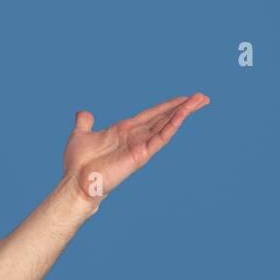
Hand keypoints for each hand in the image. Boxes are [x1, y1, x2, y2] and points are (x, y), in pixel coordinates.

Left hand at [63, 92, 209, 205]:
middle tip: (203, 97)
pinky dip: (171, 126)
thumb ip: (85, 123)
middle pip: (164, 118)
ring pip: (166, 125)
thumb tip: (84, 113)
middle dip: (183, 107)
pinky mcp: (141, 155)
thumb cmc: (77, 163)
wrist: (76, 181)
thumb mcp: (81, 135)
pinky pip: (160, 138)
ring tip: (200, 101)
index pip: (150, 114)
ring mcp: (139, 145)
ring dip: (183, 113)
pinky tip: (182, 115)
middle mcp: (135, 136)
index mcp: (123, 130)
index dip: (167, 106)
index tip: (184, 98)